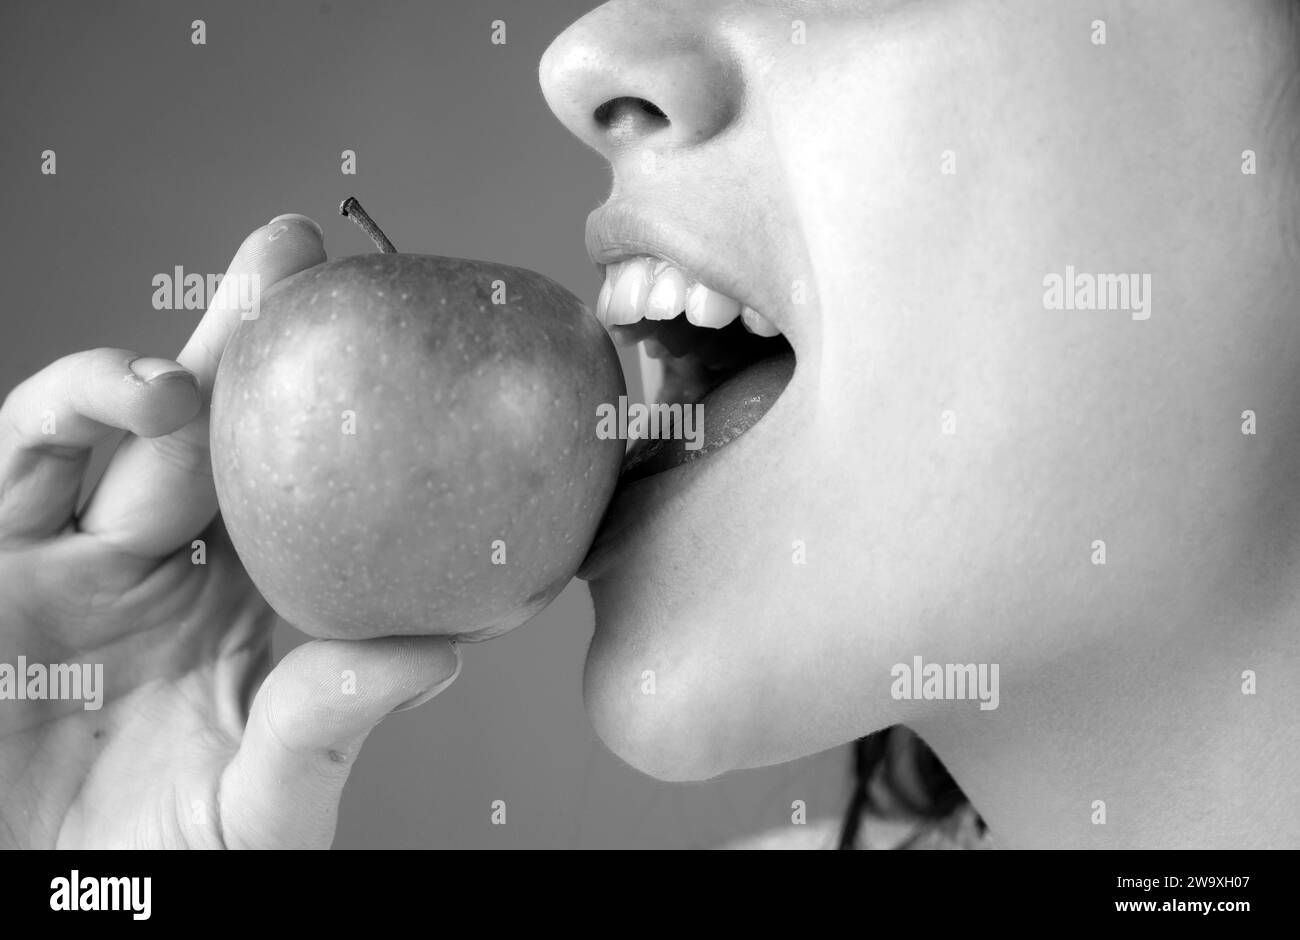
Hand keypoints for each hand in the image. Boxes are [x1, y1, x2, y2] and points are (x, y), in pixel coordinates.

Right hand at [0, 215, 460, 847]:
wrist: (35, 893)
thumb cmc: (156, 861)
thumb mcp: (265, 802)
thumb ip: (331, 724)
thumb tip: (442, 649)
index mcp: (264, 611)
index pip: (323, 498)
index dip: (365, 426)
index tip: (427, 359)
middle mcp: (183, 566)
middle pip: (235, 430)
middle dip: (270, 334)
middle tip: (322, 252)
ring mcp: (89, 553)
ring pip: (139, 419)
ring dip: (199, 345)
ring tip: (271, 283)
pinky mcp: (3, 553)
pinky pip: (34, 451)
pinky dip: (84, 404)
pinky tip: (151, 393)